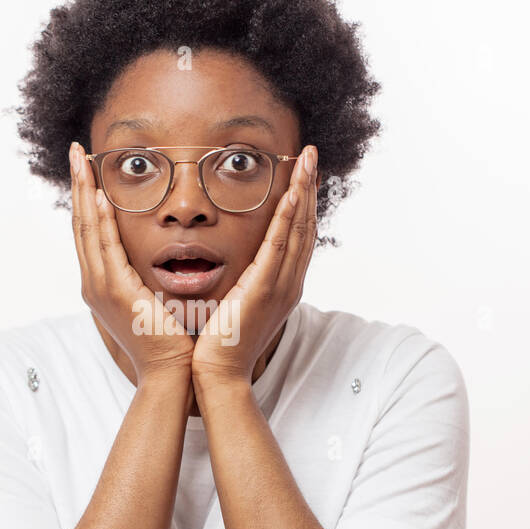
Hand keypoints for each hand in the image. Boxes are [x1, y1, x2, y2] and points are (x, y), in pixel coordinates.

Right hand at [69, 141, 196, 382]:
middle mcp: (94, 283)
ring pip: (87, 230)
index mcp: (102, 283)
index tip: (85, 167)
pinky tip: (97, 197)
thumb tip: (156, 257)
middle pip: (81, 224)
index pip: (90, 231)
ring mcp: (100, 288)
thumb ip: (146, 275)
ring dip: (83, 192)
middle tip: (75, 152)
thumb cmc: (168, 339)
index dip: (84, 197)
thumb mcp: (153, 298)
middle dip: (77, 185)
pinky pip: (105, 249)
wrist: (169, 372)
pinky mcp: (115, 293)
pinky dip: (99, 221)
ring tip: (80, 162)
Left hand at [192, 145, 318, 387]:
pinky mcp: (264, 289)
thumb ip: (242, 282)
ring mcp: (280, 286)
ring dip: (303, 191)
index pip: (298, 236)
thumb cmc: (219, 343)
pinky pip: (279, 246)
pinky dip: (287, 218)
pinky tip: (291, 194)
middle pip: (305, 226)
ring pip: (298, 229)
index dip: (303, 203)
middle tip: (312, 155)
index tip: (303, 174)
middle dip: (309, 188)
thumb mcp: (236, 303)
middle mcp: (289, 283)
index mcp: (282, 285)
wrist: (217, 373)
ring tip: (307, 161)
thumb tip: (237, 266)